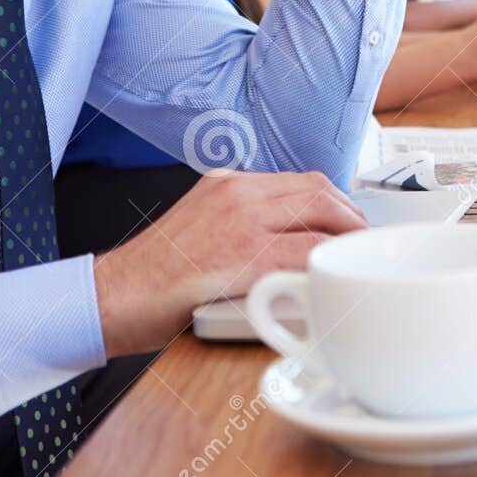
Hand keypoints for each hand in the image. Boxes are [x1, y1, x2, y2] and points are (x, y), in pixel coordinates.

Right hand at [91, 169, 364, 356]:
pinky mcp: (241, 254)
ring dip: (346, 236)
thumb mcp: (199, 231)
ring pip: (317, 212)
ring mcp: (239, 219)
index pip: (299, 181)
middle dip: (351, 215)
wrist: (112, 296)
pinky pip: (302, 253)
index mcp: (227, 185)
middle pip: (317, 189)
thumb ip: (242, 228)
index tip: (349, 222)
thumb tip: (287, 245)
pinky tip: (334, 278)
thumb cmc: (152, 277)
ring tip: (357, 259)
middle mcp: (236, 193)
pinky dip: (326, 264)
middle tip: (364, 241)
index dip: (335, 202)